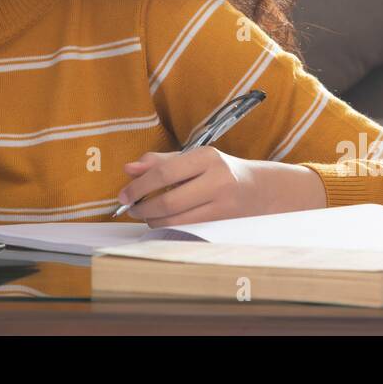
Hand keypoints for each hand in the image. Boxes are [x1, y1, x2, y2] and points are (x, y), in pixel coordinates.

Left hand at [117, 148, 326, 226]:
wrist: (259, 189)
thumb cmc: (219, 170)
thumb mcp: (192, 158)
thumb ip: (160, 161)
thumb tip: (129, 168)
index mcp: (206, 157)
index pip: (164, 172)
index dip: (139, 185)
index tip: (124, 194)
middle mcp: (216, 179)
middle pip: (169, 199)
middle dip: (143, 206)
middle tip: (130, 208)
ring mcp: (222, 203)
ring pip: (176, 218)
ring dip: (153, 219)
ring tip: (143, 214)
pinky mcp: (222, 221)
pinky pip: (186, 226)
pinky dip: (168, 225)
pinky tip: (161, 220)